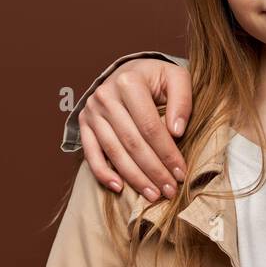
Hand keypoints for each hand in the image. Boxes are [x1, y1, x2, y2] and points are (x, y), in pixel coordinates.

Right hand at [78, 58, 192, 199]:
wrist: (128, 71)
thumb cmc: (155, 78)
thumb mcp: (175, 78)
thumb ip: (182, 100)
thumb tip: (176, 131)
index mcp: (129, 82)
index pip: (150, 126)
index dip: (167, 153)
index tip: (181, 172)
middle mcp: (105, 96)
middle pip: (132, 142)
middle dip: (153, 170)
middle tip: (170, 190)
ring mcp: (92, 111)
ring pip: (114, 151)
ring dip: (134, 177)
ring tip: (153, 194)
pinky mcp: (84, 124)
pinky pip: (91, 154)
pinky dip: (103, 173)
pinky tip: (119, 188)